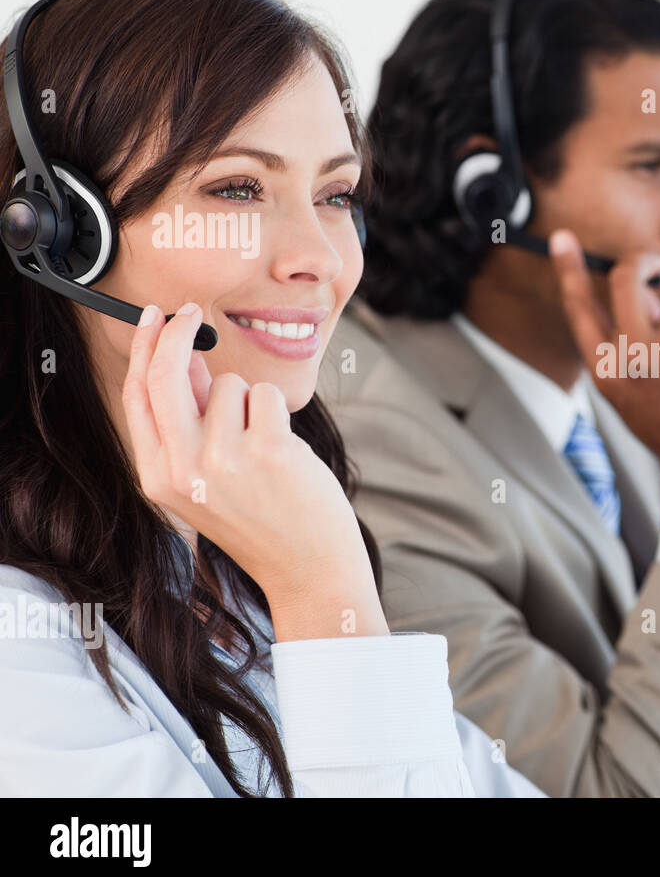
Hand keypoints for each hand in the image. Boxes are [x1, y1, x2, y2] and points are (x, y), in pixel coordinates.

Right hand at [121, 303, 387, 640]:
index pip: (137, 396)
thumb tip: (183, 354)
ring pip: (229, 385)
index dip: (142, 349)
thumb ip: (191, 420)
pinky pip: (264, 395)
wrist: (306, 567)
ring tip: (266, 448)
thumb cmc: (263, 516)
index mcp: (157, 476)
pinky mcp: (266, 450)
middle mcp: (182, 468)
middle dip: (176, 332)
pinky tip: (285, 450)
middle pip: (164, 375)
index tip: (154, 318)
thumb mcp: (207, 476)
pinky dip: (277, 412)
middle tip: (192, 309)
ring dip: (250, 401)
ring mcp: (222, 459)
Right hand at [550, 230, 659, 550]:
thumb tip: (646, 289)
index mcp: (606, 370)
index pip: (580, 308)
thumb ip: (628, 344)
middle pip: (628, 277)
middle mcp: (633, 359)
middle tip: (659, 266)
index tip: (562, 237)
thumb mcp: (632, 392)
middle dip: (645, 262)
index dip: (569, 269)